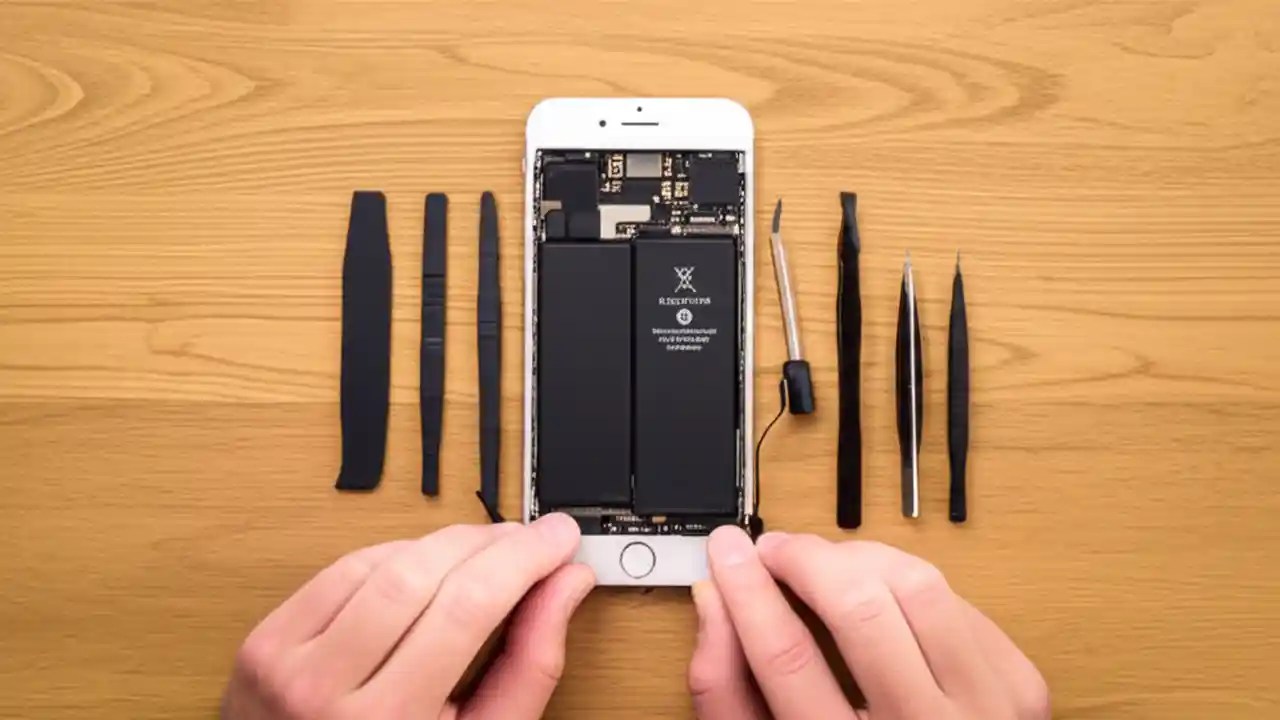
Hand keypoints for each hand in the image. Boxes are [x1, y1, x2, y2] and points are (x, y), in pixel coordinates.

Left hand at [222, 514, 592, 718]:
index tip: (557, 539)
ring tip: (483, 557)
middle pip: (424, 574)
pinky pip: (342, 568)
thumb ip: (530, 666)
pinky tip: (426, 566)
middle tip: (529, 541)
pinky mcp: (265, 641)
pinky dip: (395, 555)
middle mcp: (326, 691)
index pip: (469, 607)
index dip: (523, 559)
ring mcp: (287, 662)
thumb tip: (565, 585)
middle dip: (490, 544)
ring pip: (384, 561)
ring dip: (446, 546)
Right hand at [690, 527, 1048, 719]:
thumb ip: (729, 691)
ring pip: (919, 587)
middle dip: (807, 560)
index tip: (729, 551)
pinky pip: (959, 601)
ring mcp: (988, 710)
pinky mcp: (1020, 687)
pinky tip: (882, 597)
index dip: (749, 593)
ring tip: (826, 566)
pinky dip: (910, 583)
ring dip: (860, 558)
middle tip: (776, 551)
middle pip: (862, 611)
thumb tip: (717, 600)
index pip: (789, 659)